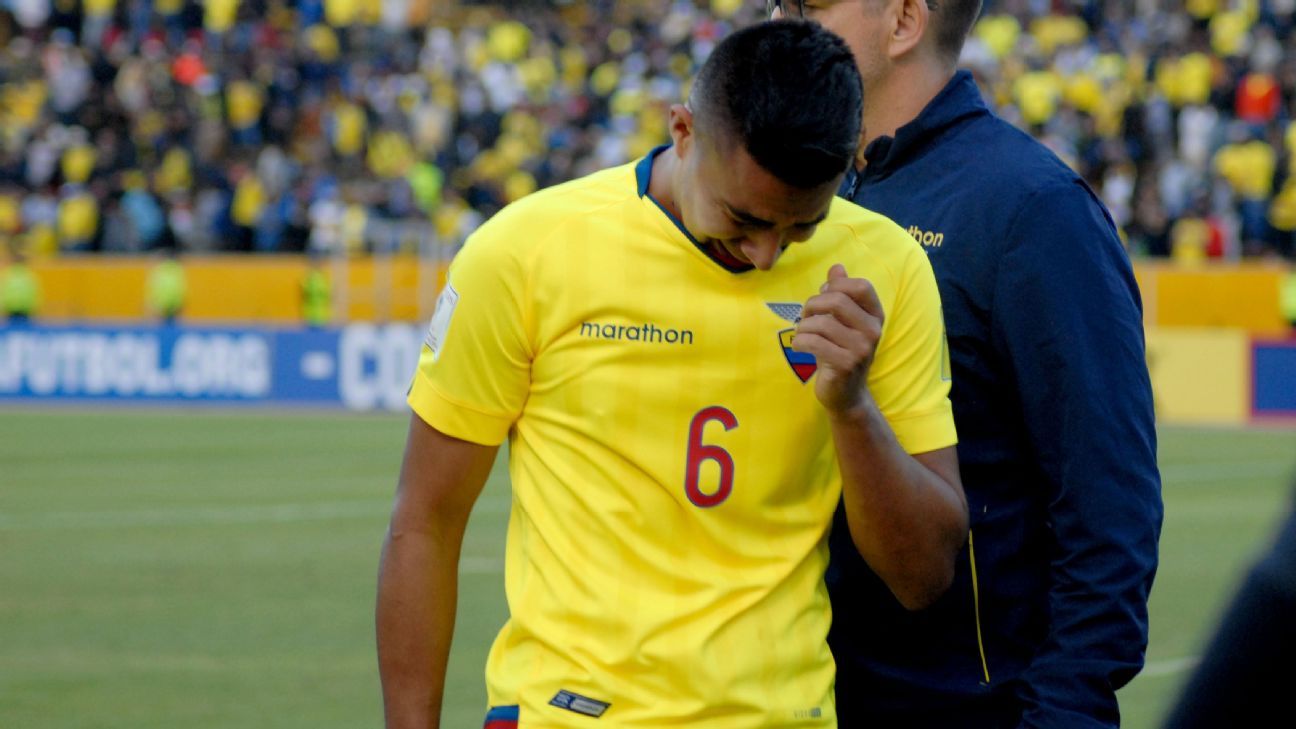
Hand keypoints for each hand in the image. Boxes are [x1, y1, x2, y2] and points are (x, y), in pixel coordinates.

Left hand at [791, 264, 883, 415]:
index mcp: (875, 316)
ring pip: (822, 323)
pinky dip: (800, 342)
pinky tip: (800, 347)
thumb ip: (841, 294)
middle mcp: (873, 331)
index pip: (861, 286)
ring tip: (802, 334)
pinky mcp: (845, 365)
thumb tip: (837, 267)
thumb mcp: (843, 322)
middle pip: (838, 301)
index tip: (823, 296)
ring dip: (803, 326)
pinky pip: (814, 343)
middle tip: (805, 316)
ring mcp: (861, 350)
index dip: (836, 286)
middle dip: (813, 304)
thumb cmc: (841, 351)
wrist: (846, 394)